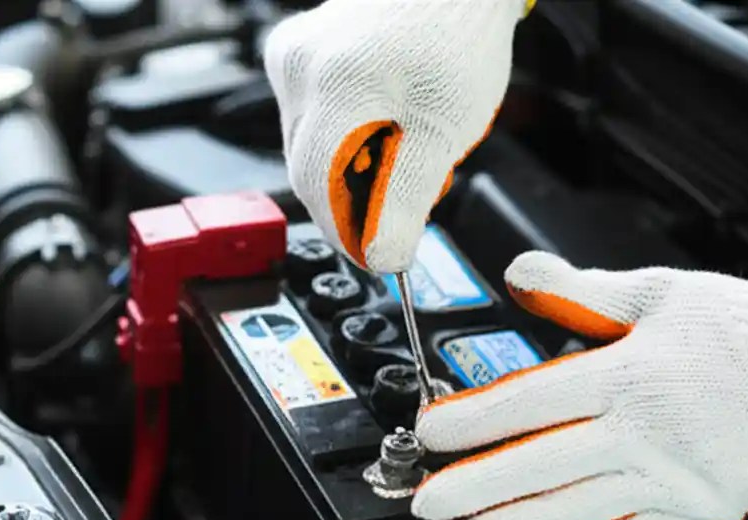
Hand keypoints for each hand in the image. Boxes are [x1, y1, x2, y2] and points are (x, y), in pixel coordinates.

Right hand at [263, 0, 529, 272]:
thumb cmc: (456, 37)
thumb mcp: (447, 128)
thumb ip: (408, 196)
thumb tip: (381, 255)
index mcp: (340, 83)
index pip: (322, 190)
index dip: (353, 233)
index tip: (385, 254)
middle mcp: (301, 68)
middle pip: (310, 172)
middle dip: (354, 202)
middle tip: (402, 207)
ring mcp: (291, 59)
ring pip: (307, 149)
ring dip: (347, 169)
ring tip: (397, 148)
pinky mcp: (290, 56)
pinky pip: (306, 121)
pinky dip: (339, 137)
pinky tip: (373, 123)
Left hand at [412, 251, 747, 519]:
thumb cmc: (741, 326)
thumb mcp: (655, 291)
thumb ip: (578, 288)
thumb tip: (520, 273)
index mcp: (627, 373)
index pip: (530, 403)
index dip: (471, 422)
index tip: (430, 436)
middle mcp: (644, 431)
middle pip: (540, 466)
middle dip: (474, 491)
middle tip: (428, 506)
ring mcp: (672, 476)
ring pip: (574, 511)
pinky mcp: (697, 507)